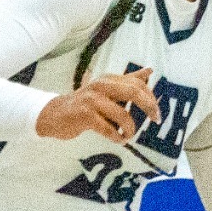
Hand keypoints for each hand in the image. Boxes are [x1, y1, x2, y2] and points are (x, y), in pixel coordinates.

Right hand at [36, 68, 160, 142]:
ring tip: (129, 135)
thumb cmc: (85, 103)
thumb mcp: (106, 89)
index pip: (137, 83)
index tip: (156, 112)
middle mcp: (101, 86)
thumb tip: (150, 71)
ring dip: (130, 128)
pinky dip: (117, 137)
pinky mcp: (84, 115)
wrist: (54, 114)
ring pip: (122, 114)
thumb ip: (128, 80)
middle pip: (133, 92)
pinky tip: (119, 139)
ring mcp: (92, 100)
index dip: (151, 97)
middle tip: (155, 119)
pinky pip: (108, 129)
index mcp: (108, 79)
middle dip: (149, 107)